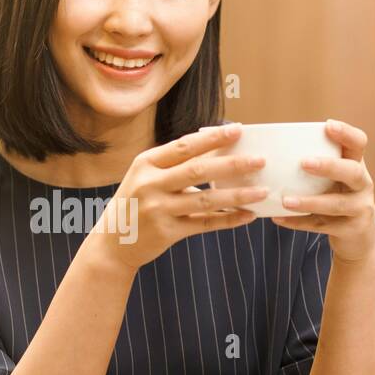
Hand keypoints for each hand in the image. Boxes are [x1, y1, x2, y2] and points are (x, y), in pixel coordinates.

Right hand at [85, 123, 268, 274]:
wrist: (112, 243)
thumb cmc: (135, 203)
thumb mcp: (145, 177)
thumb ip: (174, 165)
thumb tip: (219, 150)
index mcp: (145, 164)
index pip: (184, 146)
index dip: (212, 137)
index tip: (238, 130)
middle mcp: (150, 184)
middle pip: (198, 170)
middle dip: (232, 164)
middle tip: (259, 160)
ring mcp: (157, 210)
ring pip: (206, 200)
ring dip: (237, 195)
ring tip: (262, 191)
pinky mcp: (167, 232)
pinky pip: (204, 224)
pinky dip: (228, 220)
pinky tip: (247, 215)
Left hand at [270, 118, 374, 264]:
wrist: (357, 239)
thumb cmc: (336, 198)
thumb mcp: (333, 179)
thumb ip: (315, 164)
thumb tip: (268, 146)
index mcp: (357, 166)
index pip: (359, 144)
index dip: (346, 133)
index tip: (327, 125)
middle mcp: (364, 185)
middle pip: (352, 172)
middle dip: (329, 166)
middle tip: (304, 162)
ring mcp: (360, 209)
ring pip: (336, 204)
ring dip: (309, 201)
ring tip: (285, 200)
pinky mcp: (351, 230)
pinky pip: (322, 227)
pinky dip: (299, 223)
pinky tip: (278, 219)